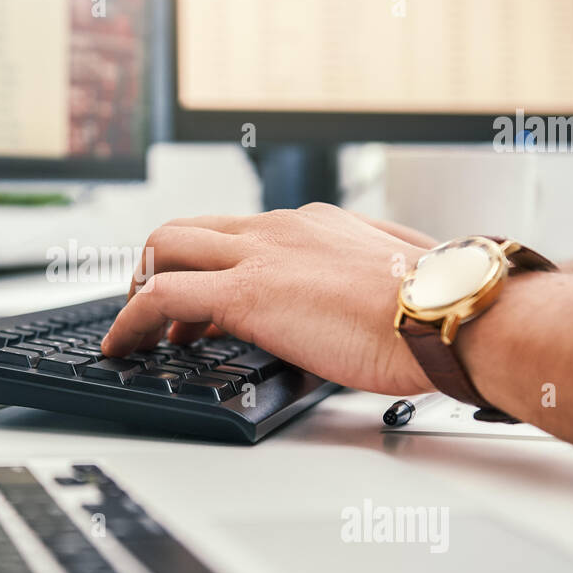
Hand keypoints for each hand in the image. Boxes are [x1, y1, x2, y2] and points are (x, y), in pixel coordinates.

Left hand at [101, 204, 435, 395]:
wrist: (452, 314)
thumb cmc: (440, 308)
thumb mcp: (396, 284)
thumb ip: (364, 284)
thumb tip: (363, 305)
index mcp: (314, 225)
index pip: (237, 232)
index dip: (207, 267)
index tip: (200, 306)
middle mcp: (280, 228)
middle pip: (187, 230)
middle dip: (157, 268)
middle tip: (152, 313)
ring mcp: (260, 254)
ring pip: (164, 249)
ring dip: (138, 289)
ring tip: (131, 332)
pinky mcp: (247, 292)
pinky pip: (160, 296)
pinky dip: (129, 321)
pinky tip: (119, 347)